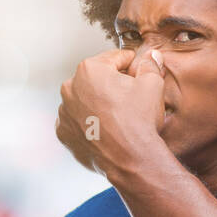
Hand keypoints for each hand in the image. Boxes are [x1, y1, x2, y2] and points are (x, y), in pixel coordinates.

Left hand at [56, 48, 168, 182]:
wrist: (130, 159)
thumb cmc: (138, 122)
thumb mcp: (152, 84)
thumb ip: (150, 65)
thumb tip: (151, 57)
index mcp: (89, 70)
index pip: (113, 58)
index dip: (129, 63)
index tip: (135, 69)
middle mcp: (70, 88)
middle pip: (96, 79)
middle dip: (112, 84)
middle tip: (130, 96)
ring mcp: (64, 112)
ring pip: (84, 100)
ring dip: (98, 103)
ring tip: (118, 116)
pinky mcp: (64, 133)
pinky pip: (77, 122)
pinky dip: (88, 123)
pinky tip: (105, 129)